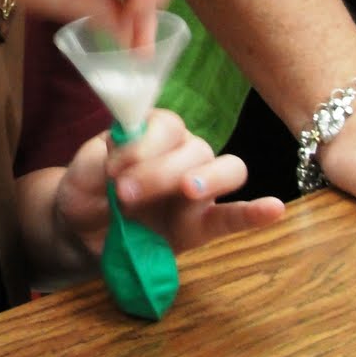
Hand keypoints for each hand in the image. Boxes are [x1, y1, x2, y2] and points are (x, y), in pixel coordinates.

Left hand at [54, 108, 284, 256]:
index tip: (112, 167)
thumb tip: (123, 145)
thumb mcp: (83, 170)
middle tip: (125, 193)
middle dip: (161, 169)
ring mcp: (199, 189)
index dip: (143, 143)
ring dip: (207, 178)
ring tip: (187, 190)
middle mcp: (183, 153)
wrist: (82, 231)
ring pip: (226, 169)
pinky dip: (256, 213)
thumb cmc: (87, 190)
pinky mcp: (204, 224)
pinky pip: (236, 216)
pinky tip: (273, 209)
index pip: (166, 125)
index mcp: (155, 132)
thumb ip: (100, 157)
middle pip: (196, 148)